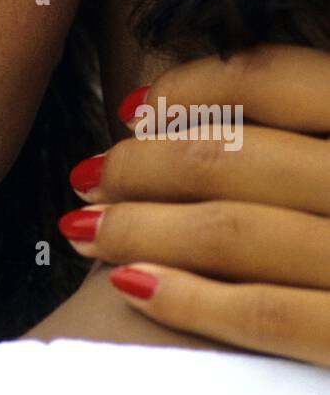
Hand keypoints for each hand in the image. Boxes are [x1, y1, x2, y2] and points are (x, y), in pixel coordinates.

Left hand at [58, 45, 329, 366]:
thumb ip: (310, 113)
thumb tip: (198, 93)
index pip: (270, 77)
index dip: (187, 87)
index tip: (132, 105)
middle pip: (233, 157)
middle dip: (141, 165)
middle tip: (90, 175)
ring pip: (231, 231)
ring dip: (140, 227)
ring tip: (86, 228)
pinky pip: (266, 317)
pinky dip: (188, 298)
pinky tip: (131, 286)